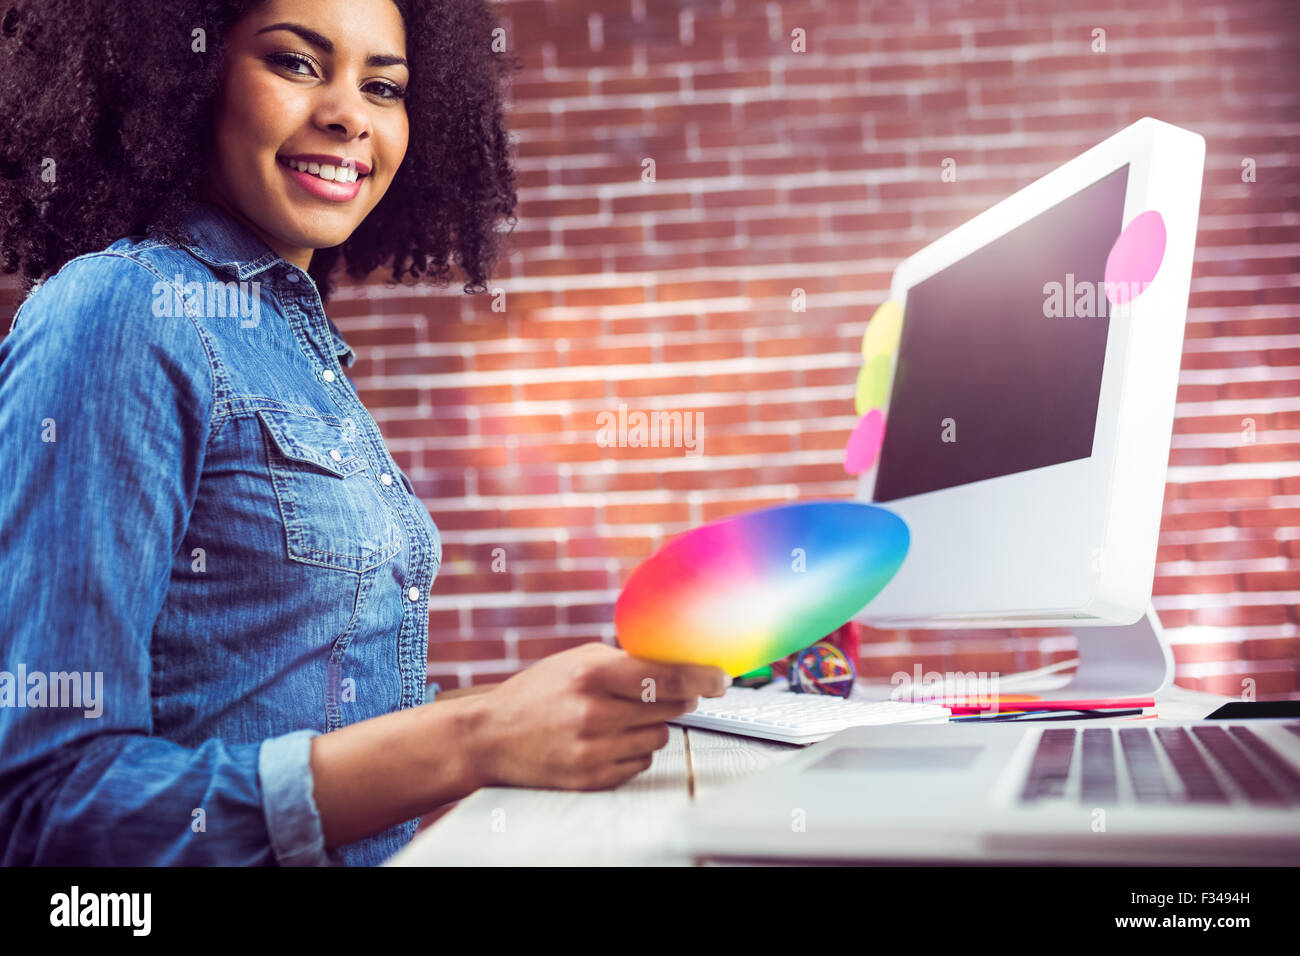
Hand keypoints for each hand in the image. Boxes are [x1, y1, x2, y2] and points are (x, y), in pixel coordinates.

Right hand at [463, 641, 729, 790]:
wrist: (490, 736)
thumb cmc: (537, 692)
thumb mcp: (577, 660)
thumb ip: (625, 662)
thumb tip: (677, 665)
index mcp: (592, 674)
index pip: (667, 678)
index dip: (702, 679)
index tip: (721, 680)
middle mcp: (595, 713)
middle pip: (669, 709)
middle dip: (676, 700)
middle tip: (666, 695)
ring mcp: (593, 749)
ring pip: (657, 738)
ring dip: (650, 726)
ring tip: (619, 718)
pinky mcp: (592, 778)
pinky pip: (639, 763)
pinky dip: (633, 750)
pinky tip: (608, 739)